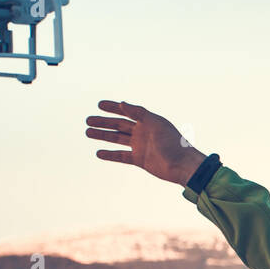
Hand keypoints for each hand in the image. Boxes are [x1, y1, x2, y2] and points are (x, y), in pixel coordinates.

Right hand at [86, 100, 206, 185]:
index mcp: (147, 121)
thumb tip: (122, 103)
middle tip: (88, 120)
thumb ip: (139, 113)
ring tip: (88, 133)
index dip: (113, 107)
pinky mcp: (139, 159)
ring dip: (103, 136)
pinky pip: (121, 156)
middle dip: (103, 122)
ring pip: (117, 139)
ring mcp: (140, 146)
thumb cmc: (173, 142)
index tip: (99, 104)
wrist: (182, 165)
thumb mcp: (155, 124)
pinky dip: (110, 154)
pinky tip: (98, 152)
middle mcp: (143, 132)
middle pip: (119, 125)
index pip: (127, 111)